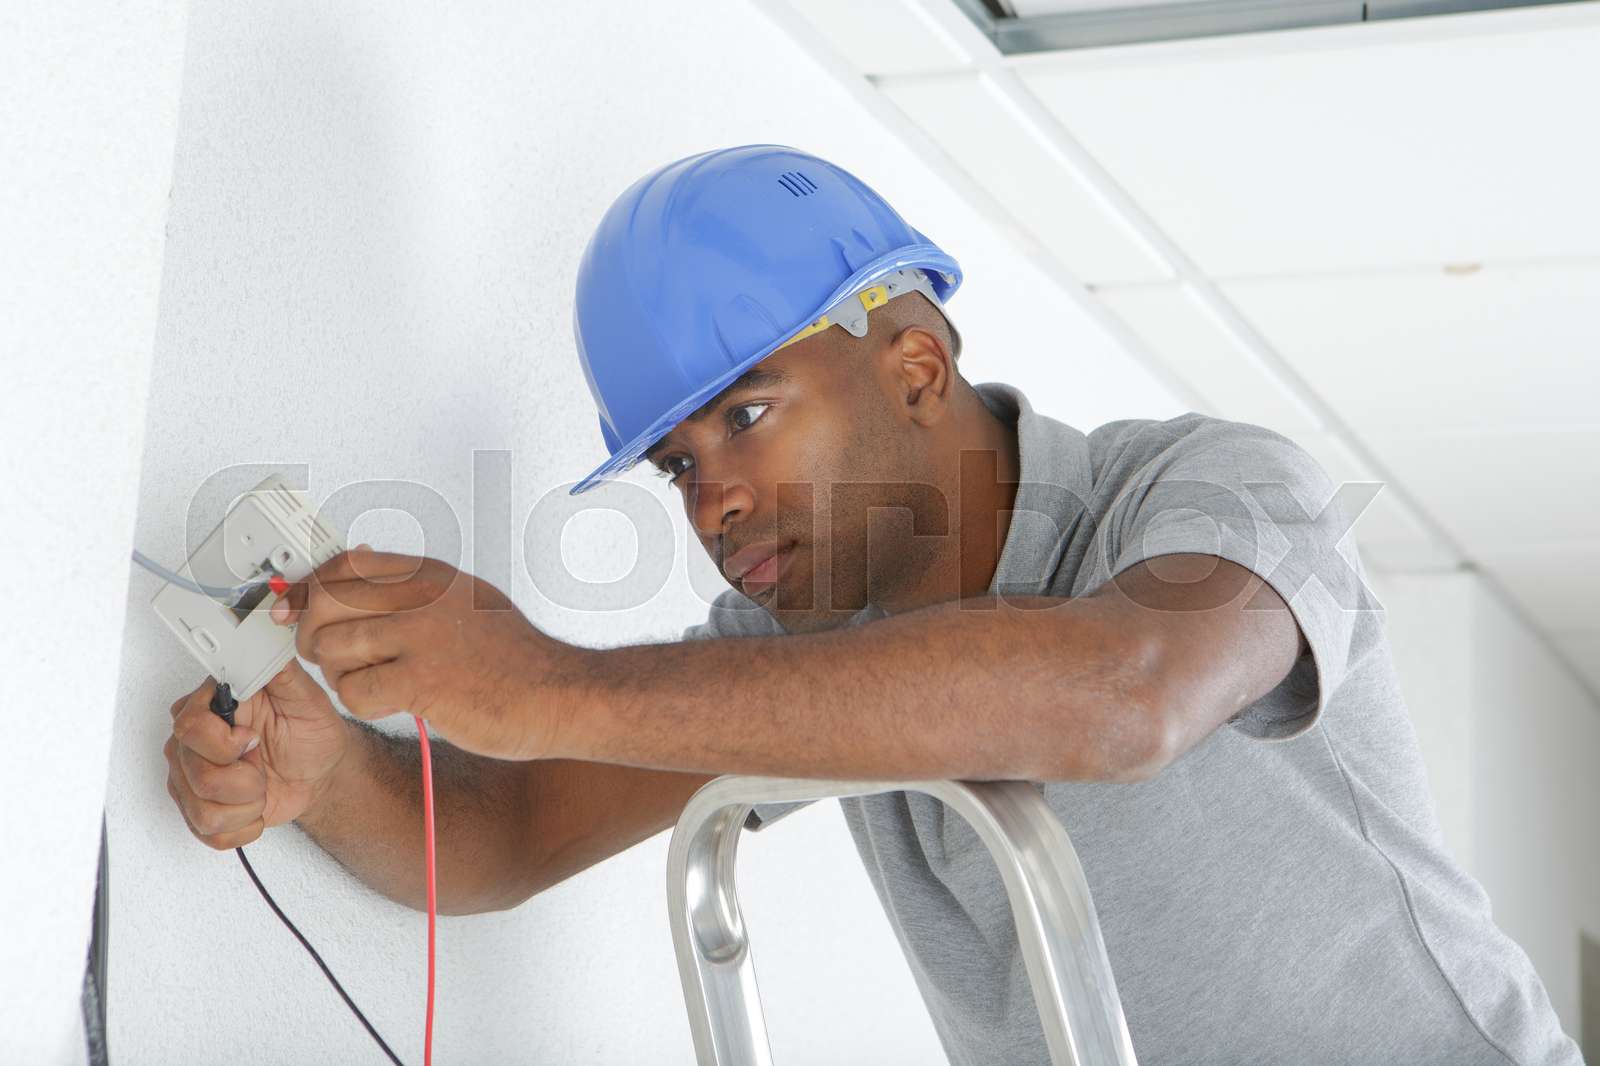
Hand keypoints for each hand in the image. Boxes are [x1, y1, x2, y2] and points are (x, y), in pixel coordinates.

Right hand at [165, 659, 350, 849]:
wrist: (319, 773)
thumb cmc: (310, 733)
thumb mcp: (307, 698)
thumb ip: (280, 670)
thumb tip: (265, 641)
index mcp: (212, 707)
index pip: (190, 725)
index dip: (226, 743)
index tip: (254, 739)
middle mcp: (191, 742)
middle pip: (195, 773)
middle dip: (245, 778)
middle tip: (263, 762)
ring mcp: (189, 777)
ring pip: (202, 808)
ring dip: (248, 803)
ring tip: (262, 784)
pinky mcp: (196, 809)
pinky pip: (207, 831)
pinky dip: (243, 826)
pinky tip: (255, 807)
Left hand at [272, 547, 579, 760]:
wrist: (559, 695)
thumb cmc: (515, 658)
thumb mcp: (467, 600)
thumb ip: (415, 585)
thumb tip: (359, 561)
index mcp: (431, 575)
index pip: (345, 562)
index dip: (311, 585)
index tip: (298, 606)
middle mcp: (422, 598)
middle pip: (327, 600)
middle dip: (313, 634)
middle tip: (330, 655)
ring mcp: (422, 638)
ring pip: (331, 647)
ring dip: (338, 673)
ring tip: (368, 683)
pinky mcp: (422, 683)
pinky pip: (354, 691)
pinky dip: (361, 703)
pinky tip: (391, 703)